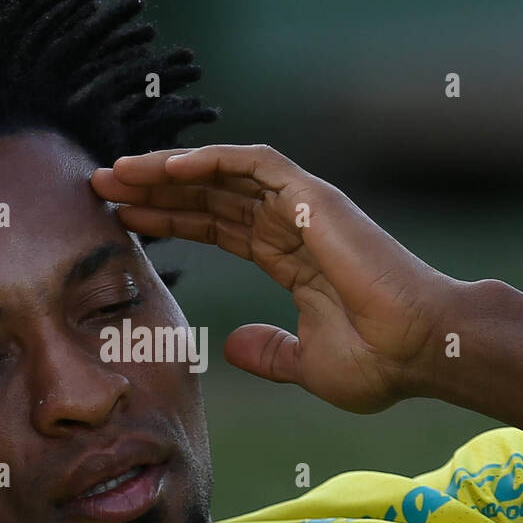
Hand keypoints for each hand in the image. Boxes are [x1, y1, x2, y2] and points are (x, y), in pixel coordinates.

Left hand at [91, 144, 455, 413]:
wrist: (421, 350)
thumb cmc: (379, 361)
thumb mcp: (305, 363)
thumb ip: (269, 352)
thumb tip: (231, 346)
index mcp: (290, 257)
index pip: (217, 227)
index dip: (171, 219)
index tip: (124, 221)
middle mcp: (292, 224)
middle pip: (210, 195)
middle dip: (154, 189)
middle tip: (101, 187)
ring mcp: (303, 207)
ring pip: (223, 172)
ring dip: (168, 168)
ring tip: (117, 172)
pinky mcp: (313, 197)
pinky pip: (253, 164)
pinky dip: (209, 159)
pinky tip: (166, 167)